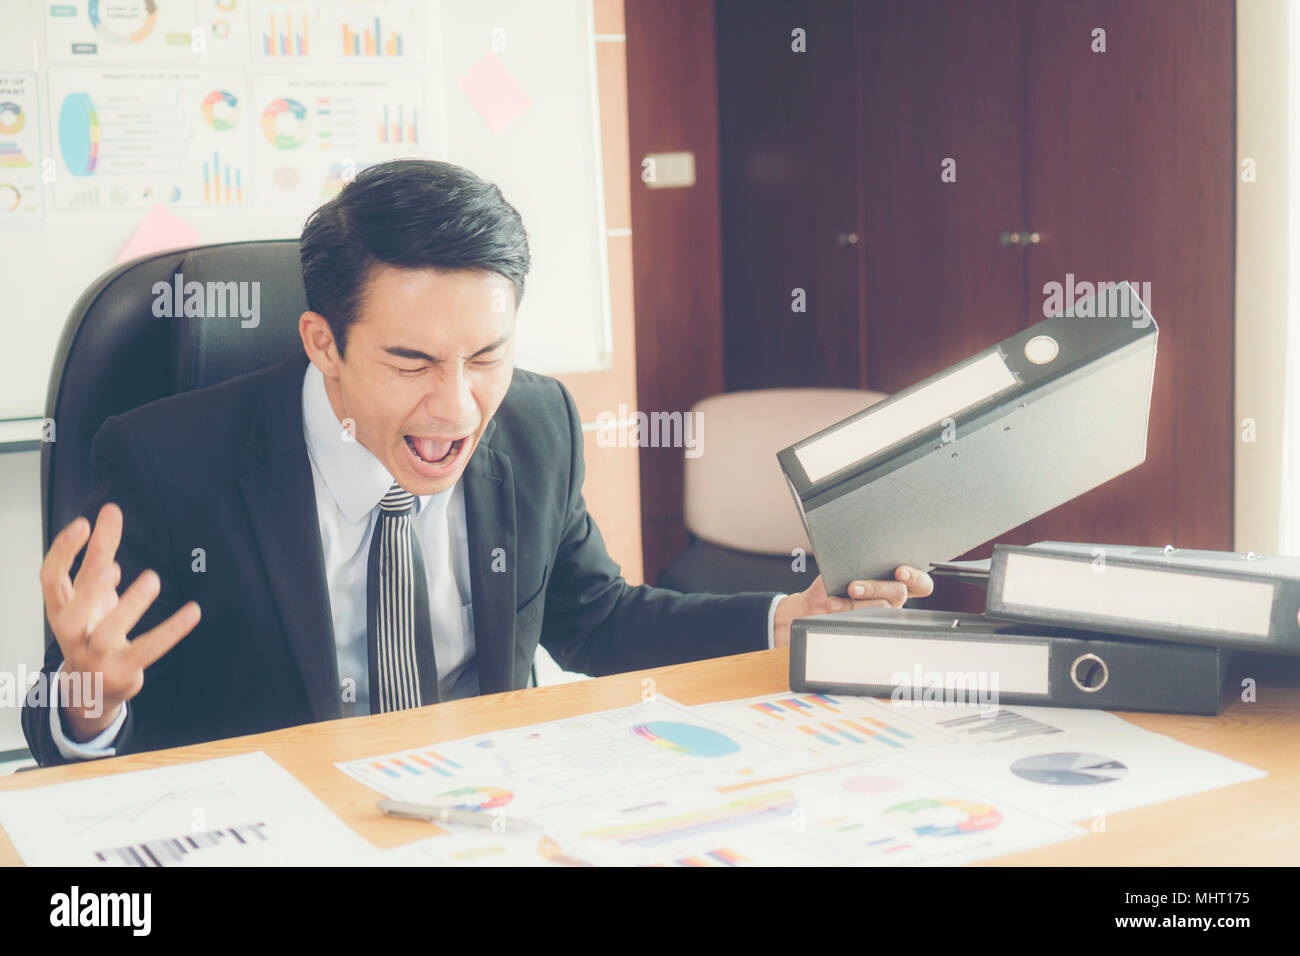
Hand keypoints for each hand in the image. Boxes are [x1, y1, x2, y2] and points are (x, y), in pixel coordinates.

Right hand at [39, 503, 199, 742]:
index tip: (83, 523)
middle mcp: (71, 633)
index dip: (63, 551)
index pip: (50, 578)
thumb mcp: (94, 594)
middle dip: (90, 585)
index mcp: (61, 610)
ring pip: (108, 632)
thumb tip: (110, 514)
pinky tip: (193, 610)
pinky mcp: (123, 670)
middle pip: (73, 609)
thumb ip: (101, 556)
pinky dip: (172, 629)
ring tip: (152, 578)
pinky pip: (150, 648)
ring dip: (130, 605)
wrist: (91, 688)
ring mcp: (95, 654)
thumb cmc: (91, 630)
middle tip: (108, 563)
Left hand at [772, 566, 932, 648]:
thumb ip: (858, 561)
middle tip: (854, 586)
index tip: (900, 572)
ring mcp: (882, 612)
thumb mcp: (846, 564)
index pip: (921, 583)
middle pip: (899, 593)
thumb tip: (860, 559)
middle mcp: (893, 597)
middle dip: (875, 588)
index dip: (916, 578)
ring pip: (880, 607)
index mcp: (896, 578)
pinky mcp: (867, 623)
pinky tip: (834, 603)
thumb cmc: (835, 578)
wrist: (815, 601)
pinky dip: (846, 609)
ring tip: (838, 596)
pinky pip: (864, 619)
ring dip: (857, 601)